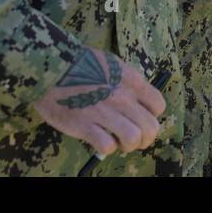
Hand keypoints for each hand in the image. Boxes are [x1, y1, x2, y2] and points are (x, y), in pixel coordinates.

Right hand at [33, 48, 164, 157]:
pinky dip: (105, 148)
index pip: (158, 106)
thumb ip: (127, 83)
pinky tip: (98, 140)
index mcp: (131, 81)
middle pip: (150, 127)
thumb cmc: (81, 64)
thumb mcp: (113, 64)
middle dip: (144, 138)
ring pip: (133, 139)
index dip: (151, 116)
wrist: (53, 66)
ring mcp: (105, 112)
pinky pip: (107, 146)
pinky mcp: (85, 125)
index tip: (139, 118)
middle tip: (132, 138)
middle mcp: (122, 97)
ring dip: (127, 145)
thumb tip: (136, 102)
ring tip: (117, 141)